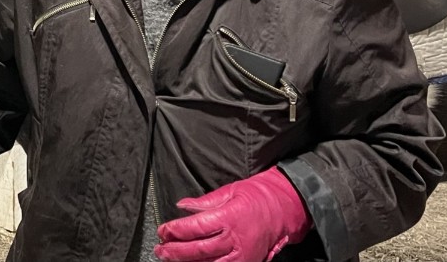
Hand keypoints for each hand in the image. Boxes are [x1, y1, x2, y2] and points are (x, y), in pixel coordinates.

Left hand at [155, 168, 311, 261]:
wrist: (286, 208)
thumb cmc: (258, 196)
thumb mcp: (230, 191)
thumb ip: (205, 202)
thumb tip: (182, 206)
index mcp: (229, 217)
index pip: (195, 228)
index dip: (175, 231)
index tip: (163, 230)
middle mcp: (236, 239)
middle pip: (199, 250)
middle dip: (175, 251)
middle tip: (160, 249)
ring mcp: (243, 255)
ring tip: (171, 259)